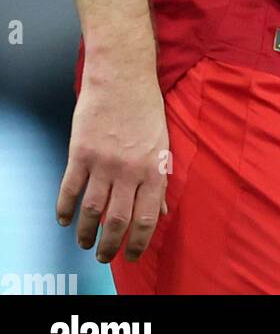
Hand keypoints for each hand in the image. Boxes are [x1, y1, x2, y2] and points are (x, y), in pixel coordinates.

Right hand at [56, 70, 169, 264]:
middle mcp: (129, 170)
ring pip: (91, 211)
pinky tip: (64, 220)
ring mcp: (103, 162)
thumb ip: (160, 180)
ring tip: (85, 243)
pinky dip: (64, 209)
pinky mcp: (81, 152)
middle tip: (104, 257)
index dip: (138, 244)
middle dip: (109, 246)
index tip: (132, 256)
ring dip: (86, 233)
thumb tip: (162, 212)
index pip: (146, 219)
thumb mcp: (162, 144)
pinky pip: (70, 189)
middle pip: (117, 221)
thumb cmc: (146, 108)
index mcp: (153, 169)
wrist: (122, 76)